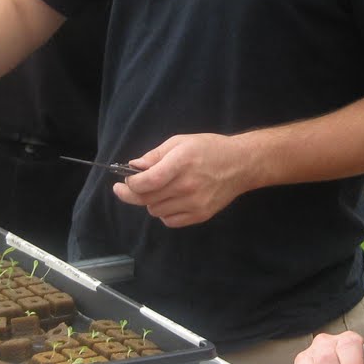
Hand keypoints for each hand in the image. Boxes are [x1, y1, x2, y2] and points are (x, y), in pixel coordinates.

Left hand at [111, 133, 253, 227]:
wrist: (241, 164)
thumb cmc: (209, 148)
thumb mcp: (180, 142)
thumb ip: (155, 155)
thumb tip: (134, 167)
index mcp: (181, 163)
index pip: (147, 182)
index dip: (130, 184)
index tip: (123, 182)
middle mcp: (187, 185)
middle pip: (147, 199)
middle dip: (131, 194)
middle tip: (124, 188)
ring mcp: (195, 203)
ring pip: (155, 211)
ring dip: (150, 202)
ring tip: (159, 190)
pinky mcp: (200, 215)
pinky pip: (170, 221)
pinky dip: (164, 213)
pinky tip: (170, 200)